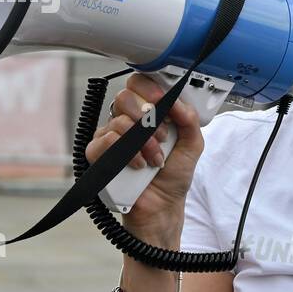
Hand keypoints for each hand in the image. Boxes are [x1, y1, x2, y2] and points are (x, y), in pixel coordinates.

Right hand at [85, 73, 203, 238]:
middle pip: (124, 97)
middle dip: (147, 116)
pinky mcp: (99, 155)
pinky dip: (127, 152)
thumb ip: (190, 120)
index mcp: (148, 114)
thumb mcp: (192, 145)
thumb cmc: (173, 176)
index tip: (162, 100)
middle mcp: (127, 122)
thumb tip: (178, 101)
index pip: (139, 86)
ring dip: (143, 141)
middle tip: (162, 135)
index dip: (149, 88)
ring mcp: (111, 138)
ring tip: (155, 158)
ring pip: (118, 120)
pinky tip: (139, 164)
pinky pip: (104, 141)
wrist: (163, 206)